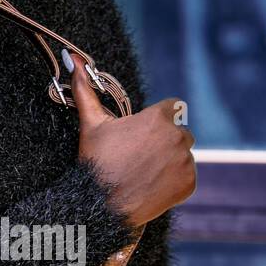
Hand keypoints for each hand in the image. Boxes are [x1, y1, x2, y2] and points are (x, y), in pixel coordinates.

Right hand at [64, 48, 196, 226]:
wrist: (102, 205)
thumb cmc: (95, 162)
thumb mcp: (91, 124)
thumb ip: (87, 89)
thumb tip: (75, 60)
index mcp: (158, 118)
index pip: (174, 107)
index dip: (159, 119)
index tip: (146, 132)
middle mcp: (176, 137)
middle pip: (180, 132)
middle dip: (165, 141)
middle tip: (141, 156)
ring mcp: (185, 161)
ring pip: (183, 155)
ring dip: (171, 161)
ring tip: (145, 172)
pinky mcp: (189, 183)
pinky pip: (187, 177)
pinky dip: (175, 181)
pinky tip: (152, 185)